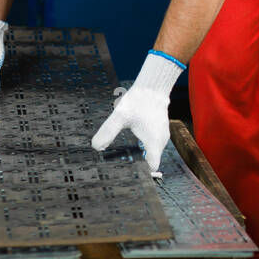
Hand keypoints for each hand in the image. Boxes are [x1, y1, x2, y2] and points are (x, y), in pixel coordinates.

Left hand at [91, 51, 184, 173]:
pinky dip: (144, 146)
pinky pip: (153, 144)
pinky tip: (133, 142)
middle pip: (151, 161)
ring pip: (152, 152)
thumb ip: (108, 131)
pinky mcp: (160, 130)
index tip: (129, 172)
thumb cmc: (139, 100)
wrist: (153, 86)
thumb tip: (96, 147)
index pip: (152, 167)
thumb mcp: (120, 116)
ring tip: (126, 155)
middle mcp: (161, 141)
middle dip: (138, 164)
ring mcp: (162, 135)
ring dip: (141, 155)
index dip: (142, 172)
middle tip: (121, 166)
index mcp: (153, 142)